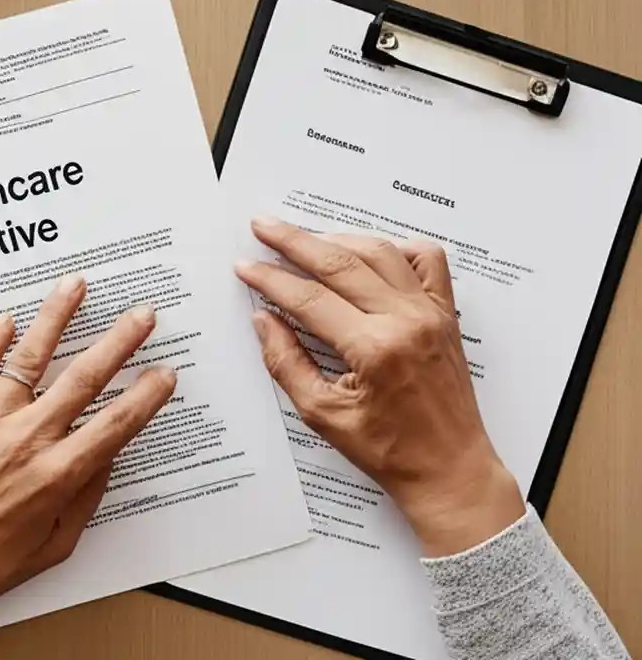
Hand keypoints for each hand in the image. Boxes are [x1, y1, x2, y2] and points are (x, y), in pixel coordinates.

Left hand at [0, 275, 176, 638]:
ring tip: (75, 286)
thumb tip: (107, 454)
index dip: (146, 395)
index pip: (116, 423)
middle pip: (83, 378)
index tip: (165, 373)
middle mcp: (26, 441)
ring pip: (28, 359)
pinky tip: (8, 320)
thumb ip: (87, 495)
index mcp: (57, 475)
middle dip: (119, 342)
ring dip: (56, 318)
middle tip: (141, 315)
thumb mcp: (56, 543)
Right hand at [235, 217, 523, 556]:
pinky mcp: (446, 313)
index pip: (309, 298)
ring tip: (304, 236)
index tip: (246, 267)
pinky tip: (367, 251)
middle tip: (263, 227)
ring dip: (337, 239)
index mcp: (374, 349)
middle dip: (294, 241)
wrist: (449, 469)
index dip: (270, 279)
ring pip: (379, 252)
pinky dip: (395, 247)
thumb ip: (286, 361)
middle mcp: (406, 320)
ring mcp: (431, 312)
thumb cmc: (390, 451)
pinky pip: (427, 259)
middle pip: (340, 263)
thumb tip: (263, 320)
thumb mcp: (322, 414)